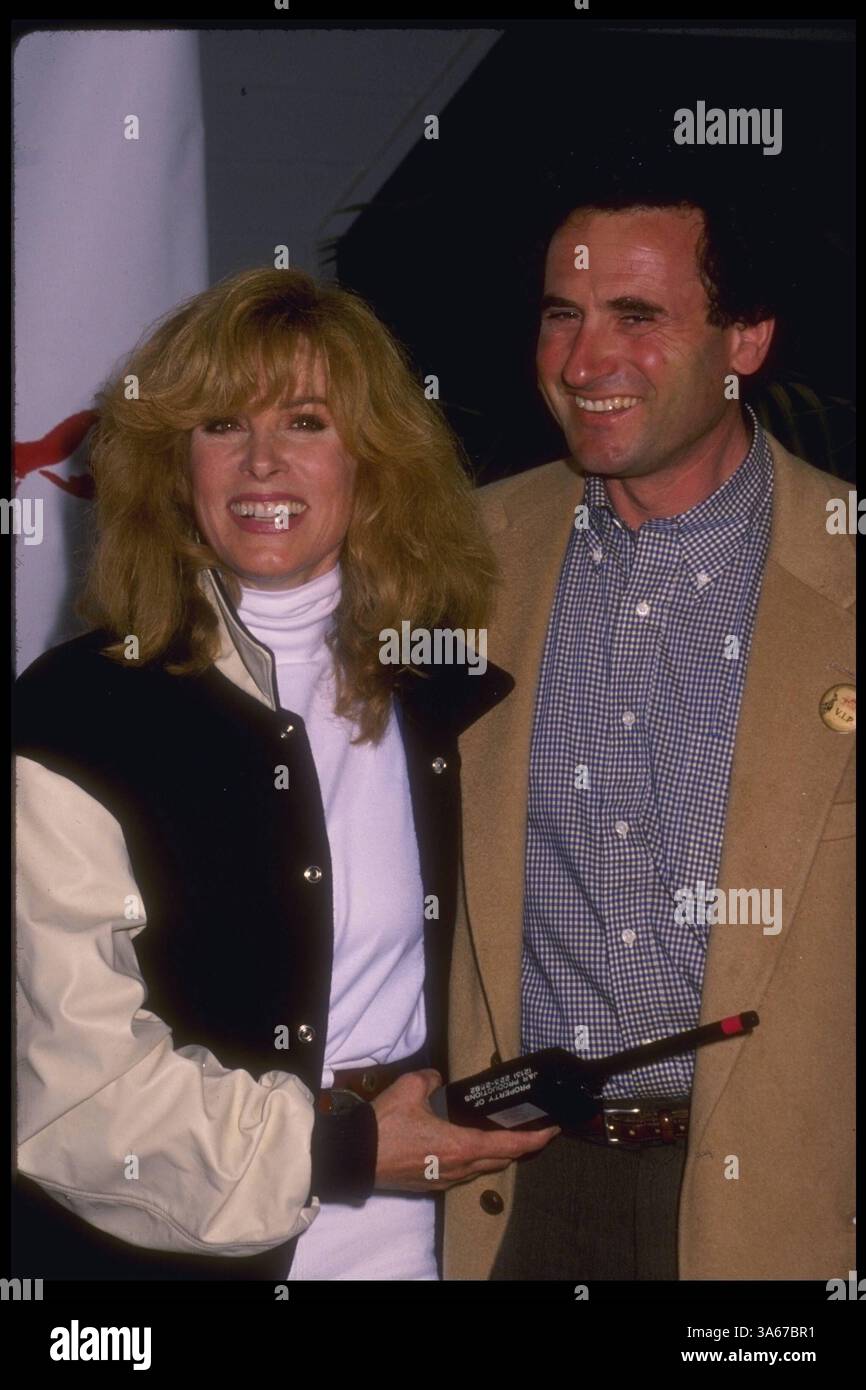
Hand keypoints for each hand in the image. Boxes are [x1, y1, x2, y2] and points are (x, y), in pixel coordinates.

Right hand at [371, 1068, 559, 1192]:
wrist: (357, 1156)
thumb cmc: (386, 1124)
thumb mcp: (411, 1087)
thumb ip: (431, 1079)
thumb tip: (437, 1079)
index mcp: (461, 1146)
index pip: (509, 1145)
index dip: (534, 1139)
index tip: (552, 1132)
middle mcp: (458, 1168)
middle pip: (501, 1160)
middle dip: (521, 1147)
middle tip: (533, 1131)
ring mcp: (444, 1180)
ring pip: (482, 1168)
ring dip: (498, 1154)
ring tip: (505, 1137)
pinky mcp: (430, 1184)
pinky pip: (463, 1173)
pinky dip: (476, 1160)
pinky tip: (470, 1147)